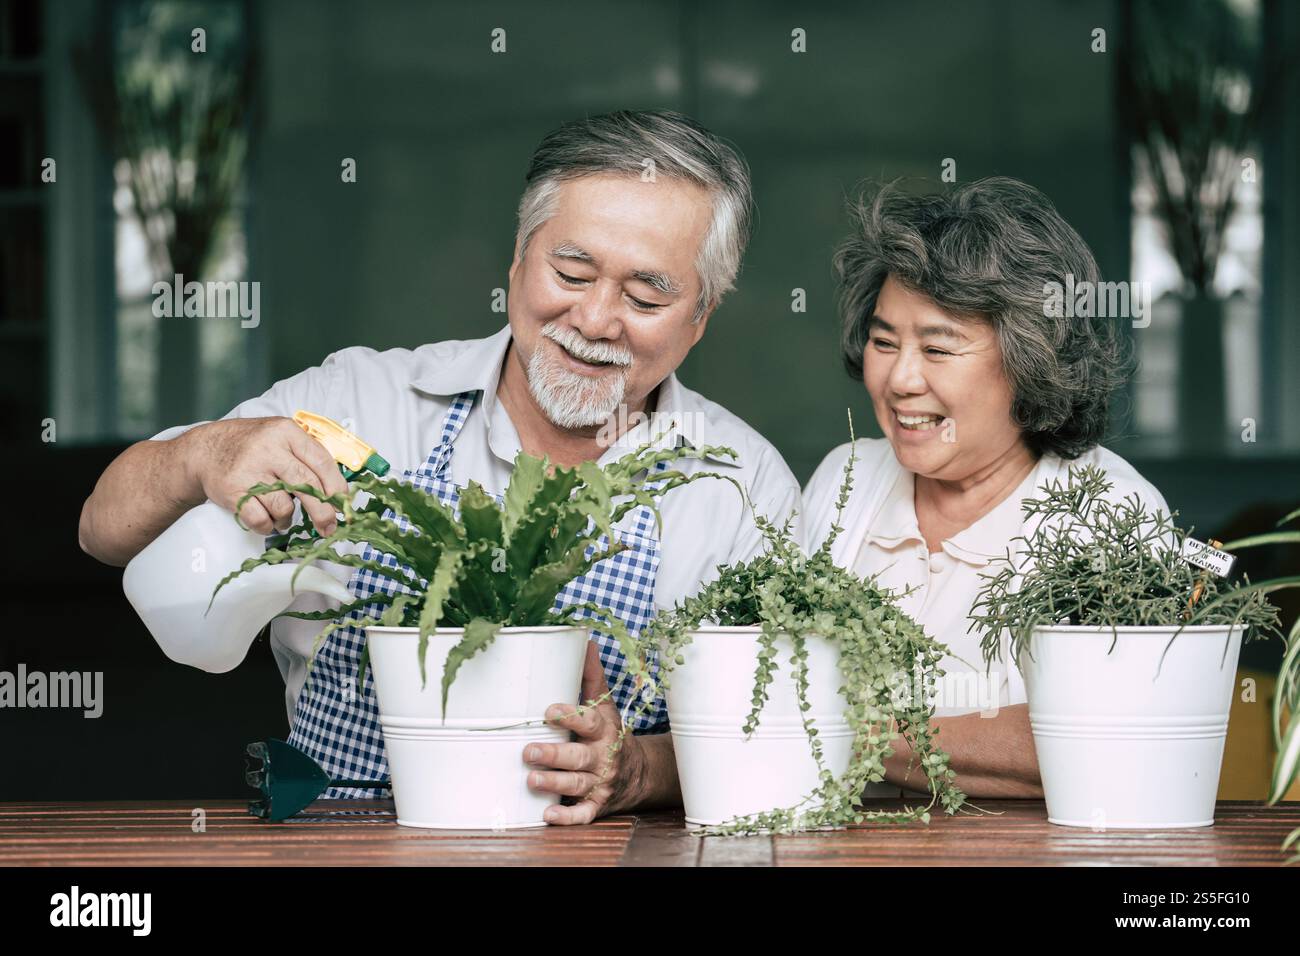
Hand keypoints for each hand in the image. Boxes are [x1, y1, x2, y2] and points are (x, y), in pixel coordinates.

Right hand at [184, 417, 348, 535]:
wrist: (205, 450)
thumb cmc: (251, 447)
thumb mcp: (280, 437)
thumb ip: (307, 456)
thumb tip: (338, 492)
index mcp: (286, 432)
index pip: (322, 461)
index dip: (337, 487)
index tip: (344, 504)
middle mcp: (269, 449)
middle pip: (307, 486)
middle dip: (323, 512)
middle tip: (329, 527)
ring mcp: (250, 471)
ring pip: (284, 507)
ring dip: (287, 519)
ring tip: (281, 515)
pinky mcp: (234, 491)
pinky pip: (261, 520)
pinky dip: (268, 526)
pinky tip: (266, 519)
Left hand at [524, 641, 641, 824]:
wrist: (637, 772)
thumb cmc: (609, 732)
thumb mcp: (605, 705)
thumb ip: (592, 676)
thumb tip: (586, 640)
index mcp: (603, 729)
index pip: (588, 722)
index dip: (570, 716)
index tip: (549, 710)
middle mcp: (602, 757)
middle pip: (578, 757)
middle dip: (554, 755)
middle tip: (528, 751)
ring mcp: (599, 783)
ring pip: (577, 785)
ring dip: (554, 784)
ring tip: (530, 780)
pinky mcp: (596, 805)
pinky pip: (583, 814)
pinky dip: (567, 817)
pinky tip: (547, 816)